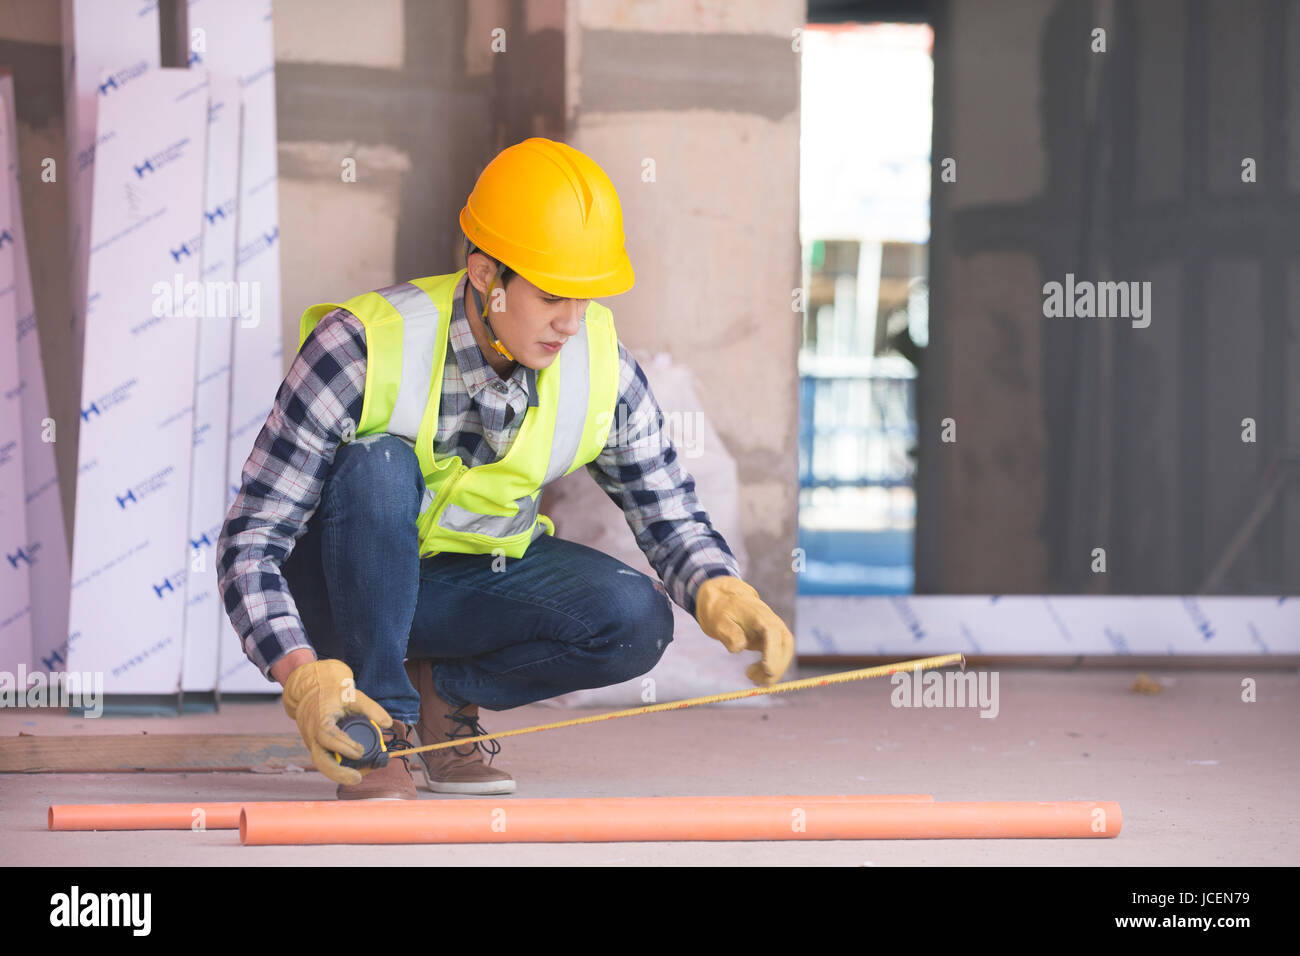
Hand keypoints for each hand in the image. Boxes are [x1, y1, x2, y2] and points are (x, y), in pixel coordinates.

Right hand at [280, 658, 391, 784]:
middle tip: (357, 778)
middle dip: (337, 772)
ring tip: (361, 777)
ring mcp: (314, 745)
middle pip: (320, 760)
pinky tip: (358, 771)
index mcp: (320, 720)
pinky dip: (340, 770)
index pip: (327, 735)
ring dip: (340, 775)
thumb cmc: (335, 696)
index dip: (343, 745)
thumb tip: (387, 724)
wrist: (312, 696)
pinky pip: (327, 763)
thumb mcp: (353, 695)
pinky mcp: (319, 750)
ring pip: (322, 765)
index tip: (360, 751)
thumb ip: (370, 708)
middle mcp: (313, 736)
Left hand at [694, 576, 793, 685]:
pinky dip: (771, 668)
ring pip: (785, 652)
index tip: (767, 670)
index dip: (773, 652)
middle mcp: (773, 622)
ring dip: (775, 670)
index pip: (773, 633)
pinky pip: (779, 654)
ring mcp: (775, 630)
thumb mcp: (717, 621)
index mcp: (760, 615)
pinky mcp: (772, 638)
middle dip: (777, 666)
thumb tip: (739, 648)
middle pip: (785, 645)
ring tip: (753, 679)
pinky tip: (756, 675)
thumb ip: (728, 633)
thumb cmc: (720, 611)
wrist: (724, 599)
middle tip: (758, 681)